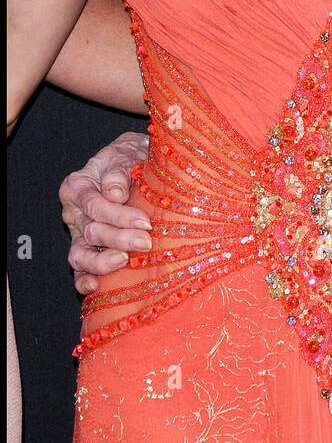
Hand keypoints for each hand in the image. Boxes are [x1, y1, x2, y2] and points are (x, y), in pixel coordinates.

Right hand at [59, 131, 151, 294]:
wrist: (135, 160)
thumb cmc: (131, 157)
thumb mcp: (125, 154)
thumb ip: (118, 171)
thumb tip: (114, 194)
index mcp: (79, 185)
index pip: (95, 205)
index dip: (119, 216)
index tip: (145, 222)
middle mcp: (74, 211)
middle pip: (92, 230)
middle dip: (119, 238)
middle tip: (145, 242)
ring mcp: (79, 233)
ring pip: (80, 255)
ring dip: (102, 262)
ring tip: (123, 261)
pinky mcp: (87, 249)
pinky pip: (80, 269)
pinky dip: (84, 280)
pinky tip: (95, 287)